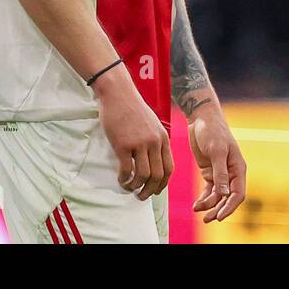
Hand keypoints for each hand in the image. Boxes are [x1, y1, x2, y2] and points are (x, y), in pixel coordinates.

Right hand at [93, 65, 173, 199]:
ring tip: (129, 188)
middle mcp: (154, 142)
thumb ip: (156, 140)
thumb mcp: (152, 123)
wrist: (118, 93)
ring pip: (142, 175)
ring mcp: (139, 144)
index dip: (163, 184)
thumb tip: (154, 160)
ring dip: (136, 187)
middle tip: (141, 196)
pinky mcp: (123, 144)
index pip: (169, 168)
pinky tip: (121, 180)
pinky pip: (126, 170)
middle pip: (157, 175)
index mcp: (163, 138)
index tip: (155, 191)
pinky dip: (124, 179)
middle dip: (150, 190)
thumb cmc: (133, 108)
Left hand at [188, 103, 245, 222]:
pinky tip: (196, 204)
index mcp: (238, 168)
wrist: (201, 118)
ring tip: (197, 209)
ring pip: (217, 196)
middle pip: (227, 198)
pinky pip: (209, 190)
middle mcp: (231, 172)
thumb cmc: (212, 130)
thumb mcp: (217, 150)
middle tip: (207, 219)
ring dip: (209, 205)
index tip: (219, 216)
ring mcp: (220, 173)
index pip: (238, 193)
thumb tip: (224, 194)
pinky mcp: (210, 171)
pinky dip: (203, 198)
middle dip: (218, 209)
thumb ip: (220, 172)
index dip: (230, 207)